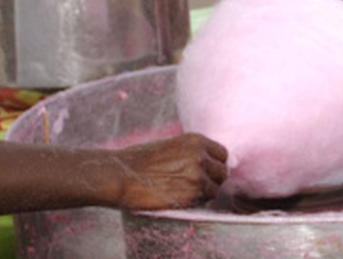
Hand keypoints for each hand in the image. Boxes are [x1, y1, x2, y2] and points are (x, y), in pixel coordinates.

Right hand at [111, 133, 228, 209]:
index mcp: (195, 141)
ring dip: (204, 193)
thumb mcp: (170, 145)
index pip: (221, 154)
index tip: (206, 171)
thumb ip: (190, 152)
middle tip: (195, 185)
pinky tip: (179, 199)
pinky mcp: (191, 195)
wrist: (121, 175)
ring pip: (215, 189)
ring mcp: (198, 176)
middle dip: (212, 179)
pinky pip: (203, 202)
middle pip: (222, 172)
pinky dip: (196, 203)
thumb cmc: (138, 160)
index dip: (214, 164)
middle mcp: (200, 156)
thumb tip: (207, 162)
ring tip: (185, 193)